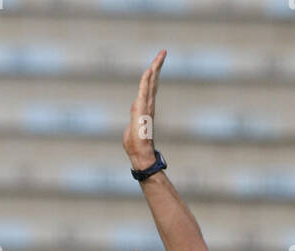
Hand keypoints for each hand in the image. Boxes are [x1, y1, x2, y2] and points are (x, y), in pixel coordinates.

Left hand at [123, 49, 165, 168]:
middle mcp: (148, 105)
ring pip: (151, 82)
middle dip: (157, 66)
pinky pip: (145, 89)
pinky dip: (148, 78)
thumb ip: (133, 120)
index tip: (156, 65)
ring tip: (161, 54)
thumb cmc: (135, 147)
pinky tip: (151, 68)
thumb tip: (134, 119)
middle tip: (163, 52)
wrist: (140, 154)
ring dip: (156, 67)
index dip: (152, 76)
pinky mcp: (142, 108)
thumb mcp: (131, 130)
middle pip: (153, 81)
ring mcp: (146, 106)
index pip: (149, 88)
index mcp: (145, 108)